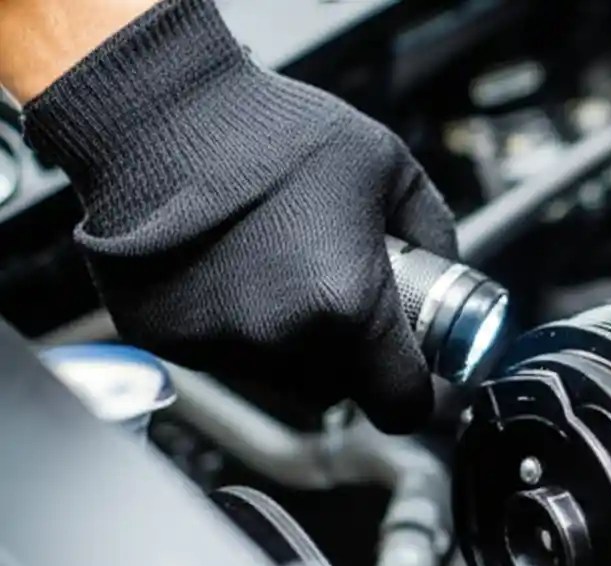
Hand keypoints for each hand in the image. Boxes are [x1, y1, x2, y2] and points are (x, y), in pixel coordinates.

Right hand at [23, 0, 454, 431]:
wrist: (161, 113)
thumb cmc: (273, 131)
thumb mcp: (391, 168)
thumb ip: (434, 233)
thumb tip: (447, 272)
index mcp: (348, 306)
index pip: (402, 405)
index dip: (418, 393)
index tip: (418, 374)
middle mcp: (283, 340)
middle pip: (342, 390)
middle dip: (355, 355)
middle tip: (347, 295)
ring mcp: (220, 347)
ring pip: (284, 377)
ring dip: (298, 343)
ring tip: (287, 270)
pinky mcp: (169, 341)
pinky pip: (228, 355)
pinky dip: (241, 327)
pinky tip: (239, 270)